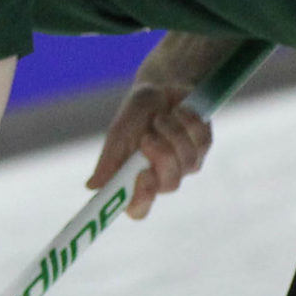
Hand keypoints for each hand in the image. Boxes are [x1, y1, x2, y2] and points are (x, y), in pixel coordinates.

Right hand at [87, 81, 212, 218]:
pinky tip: (178, 111)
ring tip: (160, 117)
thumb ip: (109, 160)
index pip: (139, 209)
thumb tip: (92, 186)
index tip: (142, 177)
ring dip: (171, 131)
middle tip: (148, 136)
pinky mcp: (203, 146)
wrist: (161, 86)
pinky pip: (201, 140)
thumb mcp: (119, 134)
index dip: (141, 199)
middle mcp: (162, 178)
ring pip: (187, 160)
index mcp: (136, 181)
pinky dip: (186, 120)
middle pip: (169, 184)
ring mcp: (186, 164)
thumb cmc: (135, 114)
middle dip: (161, 155)